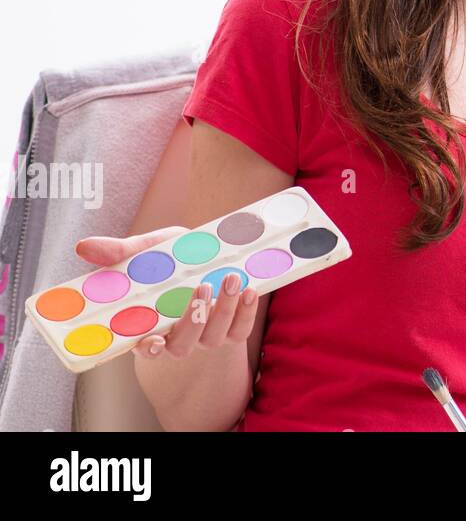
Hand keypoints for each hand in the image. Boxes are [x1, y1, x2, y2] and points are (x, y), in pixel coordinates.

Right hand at [75, 229, 260, 359]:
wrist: (208, 256)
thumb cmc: (169, 259)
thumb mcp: (146, 251)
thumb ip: (120, 252)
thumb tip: (83, 247)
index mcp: (150, 325)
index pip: (145, 348)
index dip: (149, 349)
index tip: (153, 341)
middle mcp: (178, 336)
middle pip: (184, 343)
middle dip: (195, 318)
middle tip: (202, 286)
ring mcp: (207, 335)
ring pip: (215, 335)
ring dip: (225, 309)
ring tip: (231, 278)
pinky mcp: (233, 328)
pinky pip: (241, 329)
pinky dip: (247, 312)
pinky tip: (252, 290)